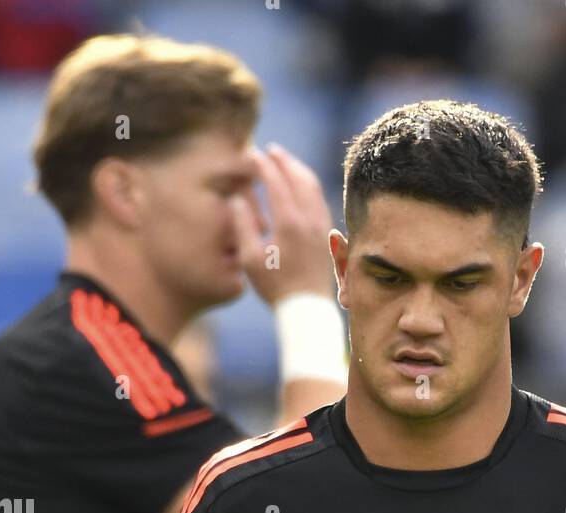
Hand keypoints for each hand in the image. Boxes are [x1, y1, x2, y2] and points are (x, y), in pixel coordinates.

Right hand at [233, 143, 333, 305]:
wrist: (307, 309)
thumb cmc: (275, 286)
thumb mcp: (250, 259)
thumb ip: (242, 225)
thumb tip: (238, 199)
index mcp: (288, 222)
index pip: (275, 181)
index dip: (263, 164)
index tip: (252, 153)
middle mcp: (309, 218)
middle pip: (299, 177)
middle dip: (284, 160)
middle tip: (271, 149)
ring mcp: (322, 225)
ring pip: (313, 186)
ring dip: (298, 170)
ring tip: (286, 162)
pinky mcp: (327, 234)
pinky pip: (319, 199)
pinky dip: (308, 185)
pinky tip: (300, 187)